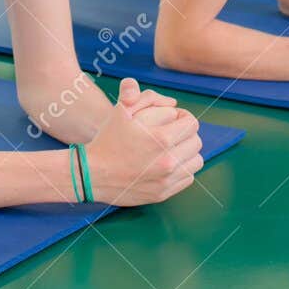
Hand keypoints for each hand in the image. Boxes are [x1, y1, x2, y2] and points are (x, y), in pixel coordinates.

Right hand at [83, 78, 203, 205]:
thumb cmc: (108, 140)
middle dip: (185, 134)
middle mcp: (168, 161)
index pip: (192, 124)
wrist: (92, 174)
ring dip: (187, 152)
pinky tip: (167, 164)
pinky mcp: (164, 193)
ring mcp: (167, 179)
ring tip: (171, 149)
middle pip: (196, 142)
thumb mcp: (121, 111)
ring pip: (196, 161)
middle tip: (171, 133)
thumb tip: (172, 102)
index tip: (173, 119)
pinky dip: (182, 170)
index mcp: (161, 138)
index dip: (183, 117)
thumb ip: (143, 95)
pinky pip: (188, 178)